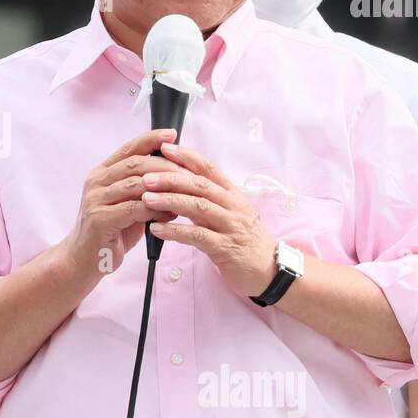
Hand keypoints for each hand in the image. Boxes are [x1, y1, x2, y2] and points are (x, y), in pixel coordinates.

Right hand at [60, 128, 185, 277]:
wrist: (83, 259)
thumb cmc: (110, 231)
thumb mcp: (127, 204)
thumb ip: (144, 189)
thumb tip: (178, 178)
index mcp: (101, 173)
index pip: (128, 149)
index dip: (151, 139)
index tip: (172, 134)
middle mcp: (96, 182)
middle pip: (136, 164)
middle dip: (165, 165)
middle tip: (189, 171)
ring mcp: (96, 200)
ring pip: (136, 184)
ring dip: (164, 188)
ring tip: (184, 192)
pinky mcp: (100, 219)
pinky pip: (134, 209)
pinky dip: (156, 209)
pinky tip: (170, 213)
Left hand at [141, 142, 277, 297]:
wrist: (270, 270)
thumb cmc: (244, 240)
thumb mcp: (229, 213)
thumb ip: (209, 198)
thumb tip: (179, 182)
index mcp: (232, 194)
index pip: (208, 168)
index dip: (186, 156)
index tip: (164, 147)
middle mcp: (233, 206)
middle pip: (200, 185)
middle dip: (171, 178)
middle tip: (146, 177)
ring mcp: (231, 226)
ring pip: (198, 207)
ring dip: (170, 201)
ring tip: (146, 199)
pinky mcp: (226, 248)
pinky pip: (198, 236)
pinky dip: (175, 231)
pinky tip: (157, 229)